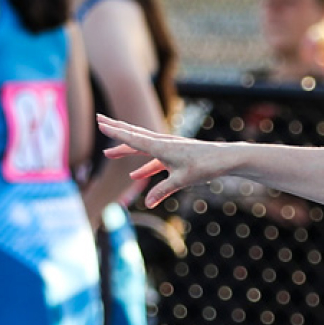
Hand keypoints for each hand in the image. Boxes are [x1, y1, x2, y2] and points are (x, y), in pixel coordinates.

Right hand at [99, 114, 239, 207]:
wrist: (224, 158)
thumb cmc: (205, 166)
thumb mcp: (182, 180)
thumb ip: (162, 190)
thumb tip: (147, 204)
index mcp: (161, 146)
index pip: (132, 138)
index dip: (115, 132)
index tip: (100, 123)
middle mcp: (162, 143)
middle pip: (134, 135)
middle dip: (116, 129)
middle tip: (99, 120)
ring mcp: (168, 148)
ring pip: (141, 146)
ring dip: (126, 148)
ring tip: (109, 153)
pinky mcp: (174, 155)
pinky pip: (153, 159)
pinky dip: (143, 165)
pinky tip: (135, 176)